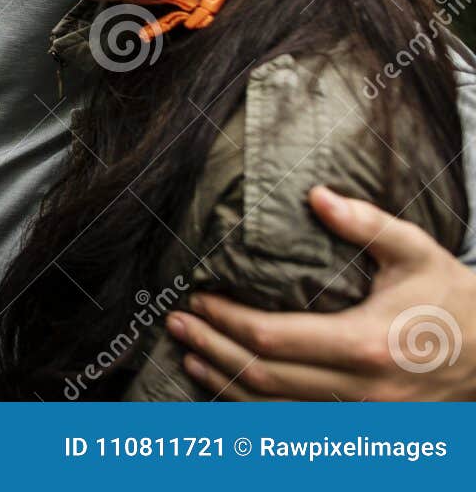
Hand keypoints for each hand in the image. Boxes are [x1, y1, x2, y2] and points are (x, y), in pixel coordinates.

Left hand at [167, 185, 475, 399]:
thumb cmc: (452, 300)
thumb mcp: (417, 252)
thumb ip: (366, 223)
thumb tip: (316, 195)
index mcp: (366, 344)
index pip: (273, 338)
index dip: (226, 321)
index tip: (196, 299)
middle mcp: (360, 391)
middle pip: (263, 376)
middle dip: (211, 348)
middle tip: (175, 324)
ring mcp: (361, 418)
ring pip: (274, 409)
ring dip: (224, 382)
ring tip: (189, 355)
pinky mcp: (363, 429)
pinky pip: (296, 426)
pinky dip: (255, 409)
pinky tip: (229, 388)